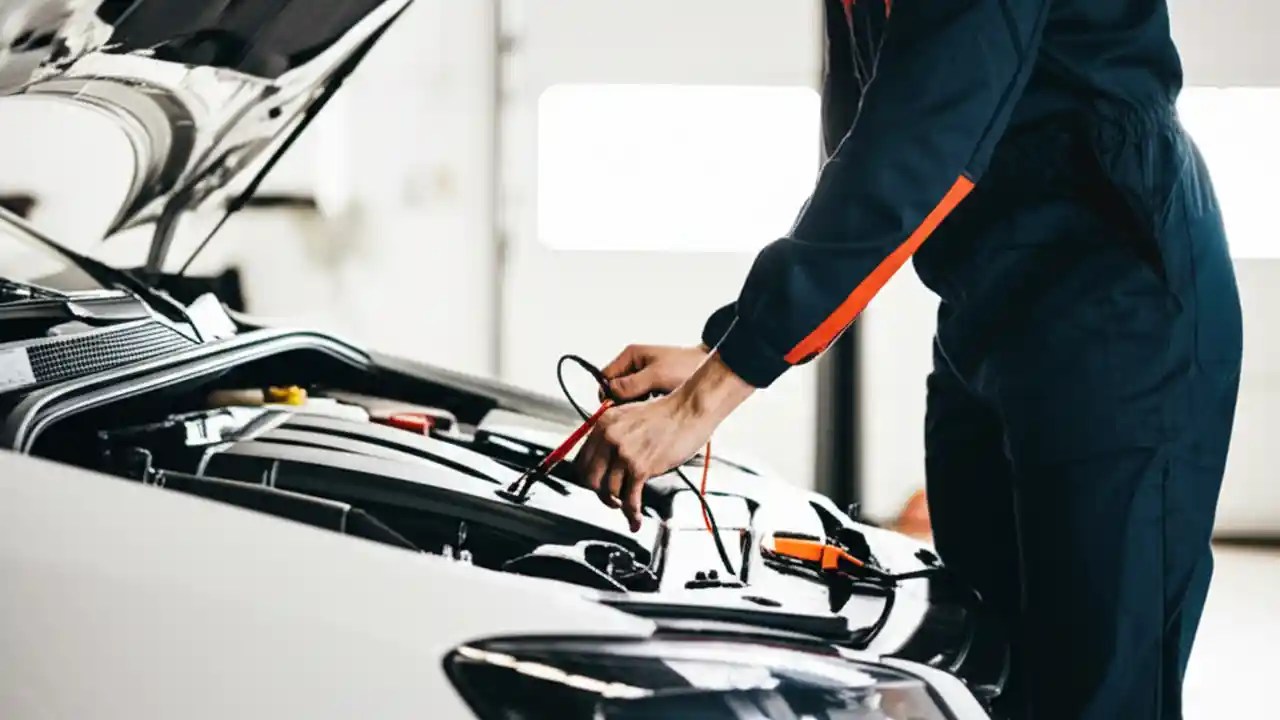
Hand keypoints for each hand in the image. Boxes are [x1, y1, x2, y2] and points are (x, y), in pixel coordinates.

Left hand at [574, 352, 753, 530]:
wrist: (689, 410)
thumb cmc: (666, 414)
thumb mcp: (629, 417)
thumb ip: (613, 436)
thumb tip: (604, 464)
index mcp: (603, 424)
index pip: (581, 460)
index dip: (589, 478)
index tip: (598, 486)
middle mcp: (608, 437)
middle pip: (589, 479)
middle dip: (600, 493)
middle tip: (612, 499)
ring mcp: (623, 452)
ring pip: (609, 491)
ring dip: (619, 504)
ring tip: (628, 507)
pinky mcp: (640, 466)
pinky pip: (630, 499)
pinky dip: (632, 514)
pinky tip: (636, 520)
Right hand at [599, 344, 709, 400]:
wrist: (714, 370)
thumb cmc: (687, 367)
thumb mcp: (657, 375)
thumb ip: (632, 384)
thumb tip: (609, 393)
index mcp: (630, 356)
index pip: (604, 378)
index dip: (608, 395)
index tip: (618, 409)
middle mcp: (633, 365)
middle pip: (614, 390)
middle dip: (623, 403)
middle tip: (639, 409)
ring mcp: (642, 377)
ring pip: (626, 398)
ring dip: (636, 406)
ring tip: (652, 407)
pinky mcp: (652, 388)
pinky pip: (639, 401)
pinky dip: (645, 407)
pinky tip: (658, 408)